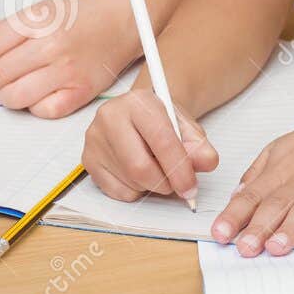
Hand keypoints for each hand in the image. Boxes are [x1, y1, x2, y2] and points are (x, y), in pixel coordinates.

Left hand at [0, 0, 137, 116]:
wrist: (118, 23)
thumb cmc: (78, 18)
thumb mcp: (39, 10)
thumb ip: (8, 31)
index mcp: (36, 20)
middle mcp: (51, 45)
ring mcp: (66, 71)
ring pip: (14, 97)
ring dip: (4, 96)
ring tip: (6, 88)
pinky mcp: (79, 92)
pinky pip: (42, 110)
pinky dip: (33, 106)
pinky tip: (34, 94)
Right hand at [82, 90, 217, 204]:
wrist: (139, 116)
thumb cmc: (163, 122)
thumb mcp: (186, 127)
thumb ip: (199, 145)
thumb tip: (205, 162)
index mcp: (139, 101)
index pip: (161, 140)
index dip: (179, 169)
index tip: (191, 187)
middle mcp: (110, 115)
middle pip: (140, 167)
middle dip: (165, 184)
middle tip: (177, 186)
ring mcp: (95, 138)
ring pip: (131, 182)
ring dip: (152, 186)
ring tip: (157, 169)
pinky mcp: (88, 159)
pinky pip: (118, 192)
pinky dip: (136, 191)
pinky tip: (138, 173)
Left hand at [211, 91, 293, 255]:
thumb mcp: (278, 150)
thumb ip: (256, 174)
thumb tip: (235, 197)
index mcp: (280, 174)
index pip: (251, 196)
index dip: (233, 216)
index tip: (219, 234)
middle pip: (276, 206)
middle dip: (258, 228)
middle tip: (244, 249)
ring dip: (293, 228)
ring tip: (277, 247)